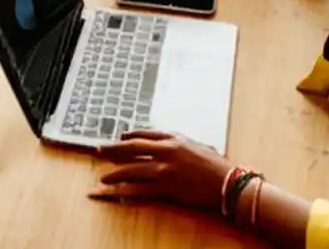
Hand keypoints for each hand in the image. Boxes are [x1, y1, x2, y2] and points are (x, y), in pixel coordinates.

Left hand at [90, 131, 232, 210]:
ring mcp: (165, 170)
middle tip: (98, 151)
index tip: (120, 137)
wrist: (229, 183)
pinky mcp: (167, 188)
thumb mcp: (198, 146)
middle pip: (132, 148)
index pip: (145, 134)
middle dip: (113, 150)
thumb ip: (181, 143)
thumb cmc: (218, 165)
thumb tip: (167, 143)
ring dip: (115, 174)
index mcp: (175, 139)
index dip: (129, 135)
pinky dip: (127, 193)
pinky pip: (142, 191)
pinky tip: (117, 195)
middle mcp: (167, 151)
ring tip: (103, 178)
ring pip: (132, 170)